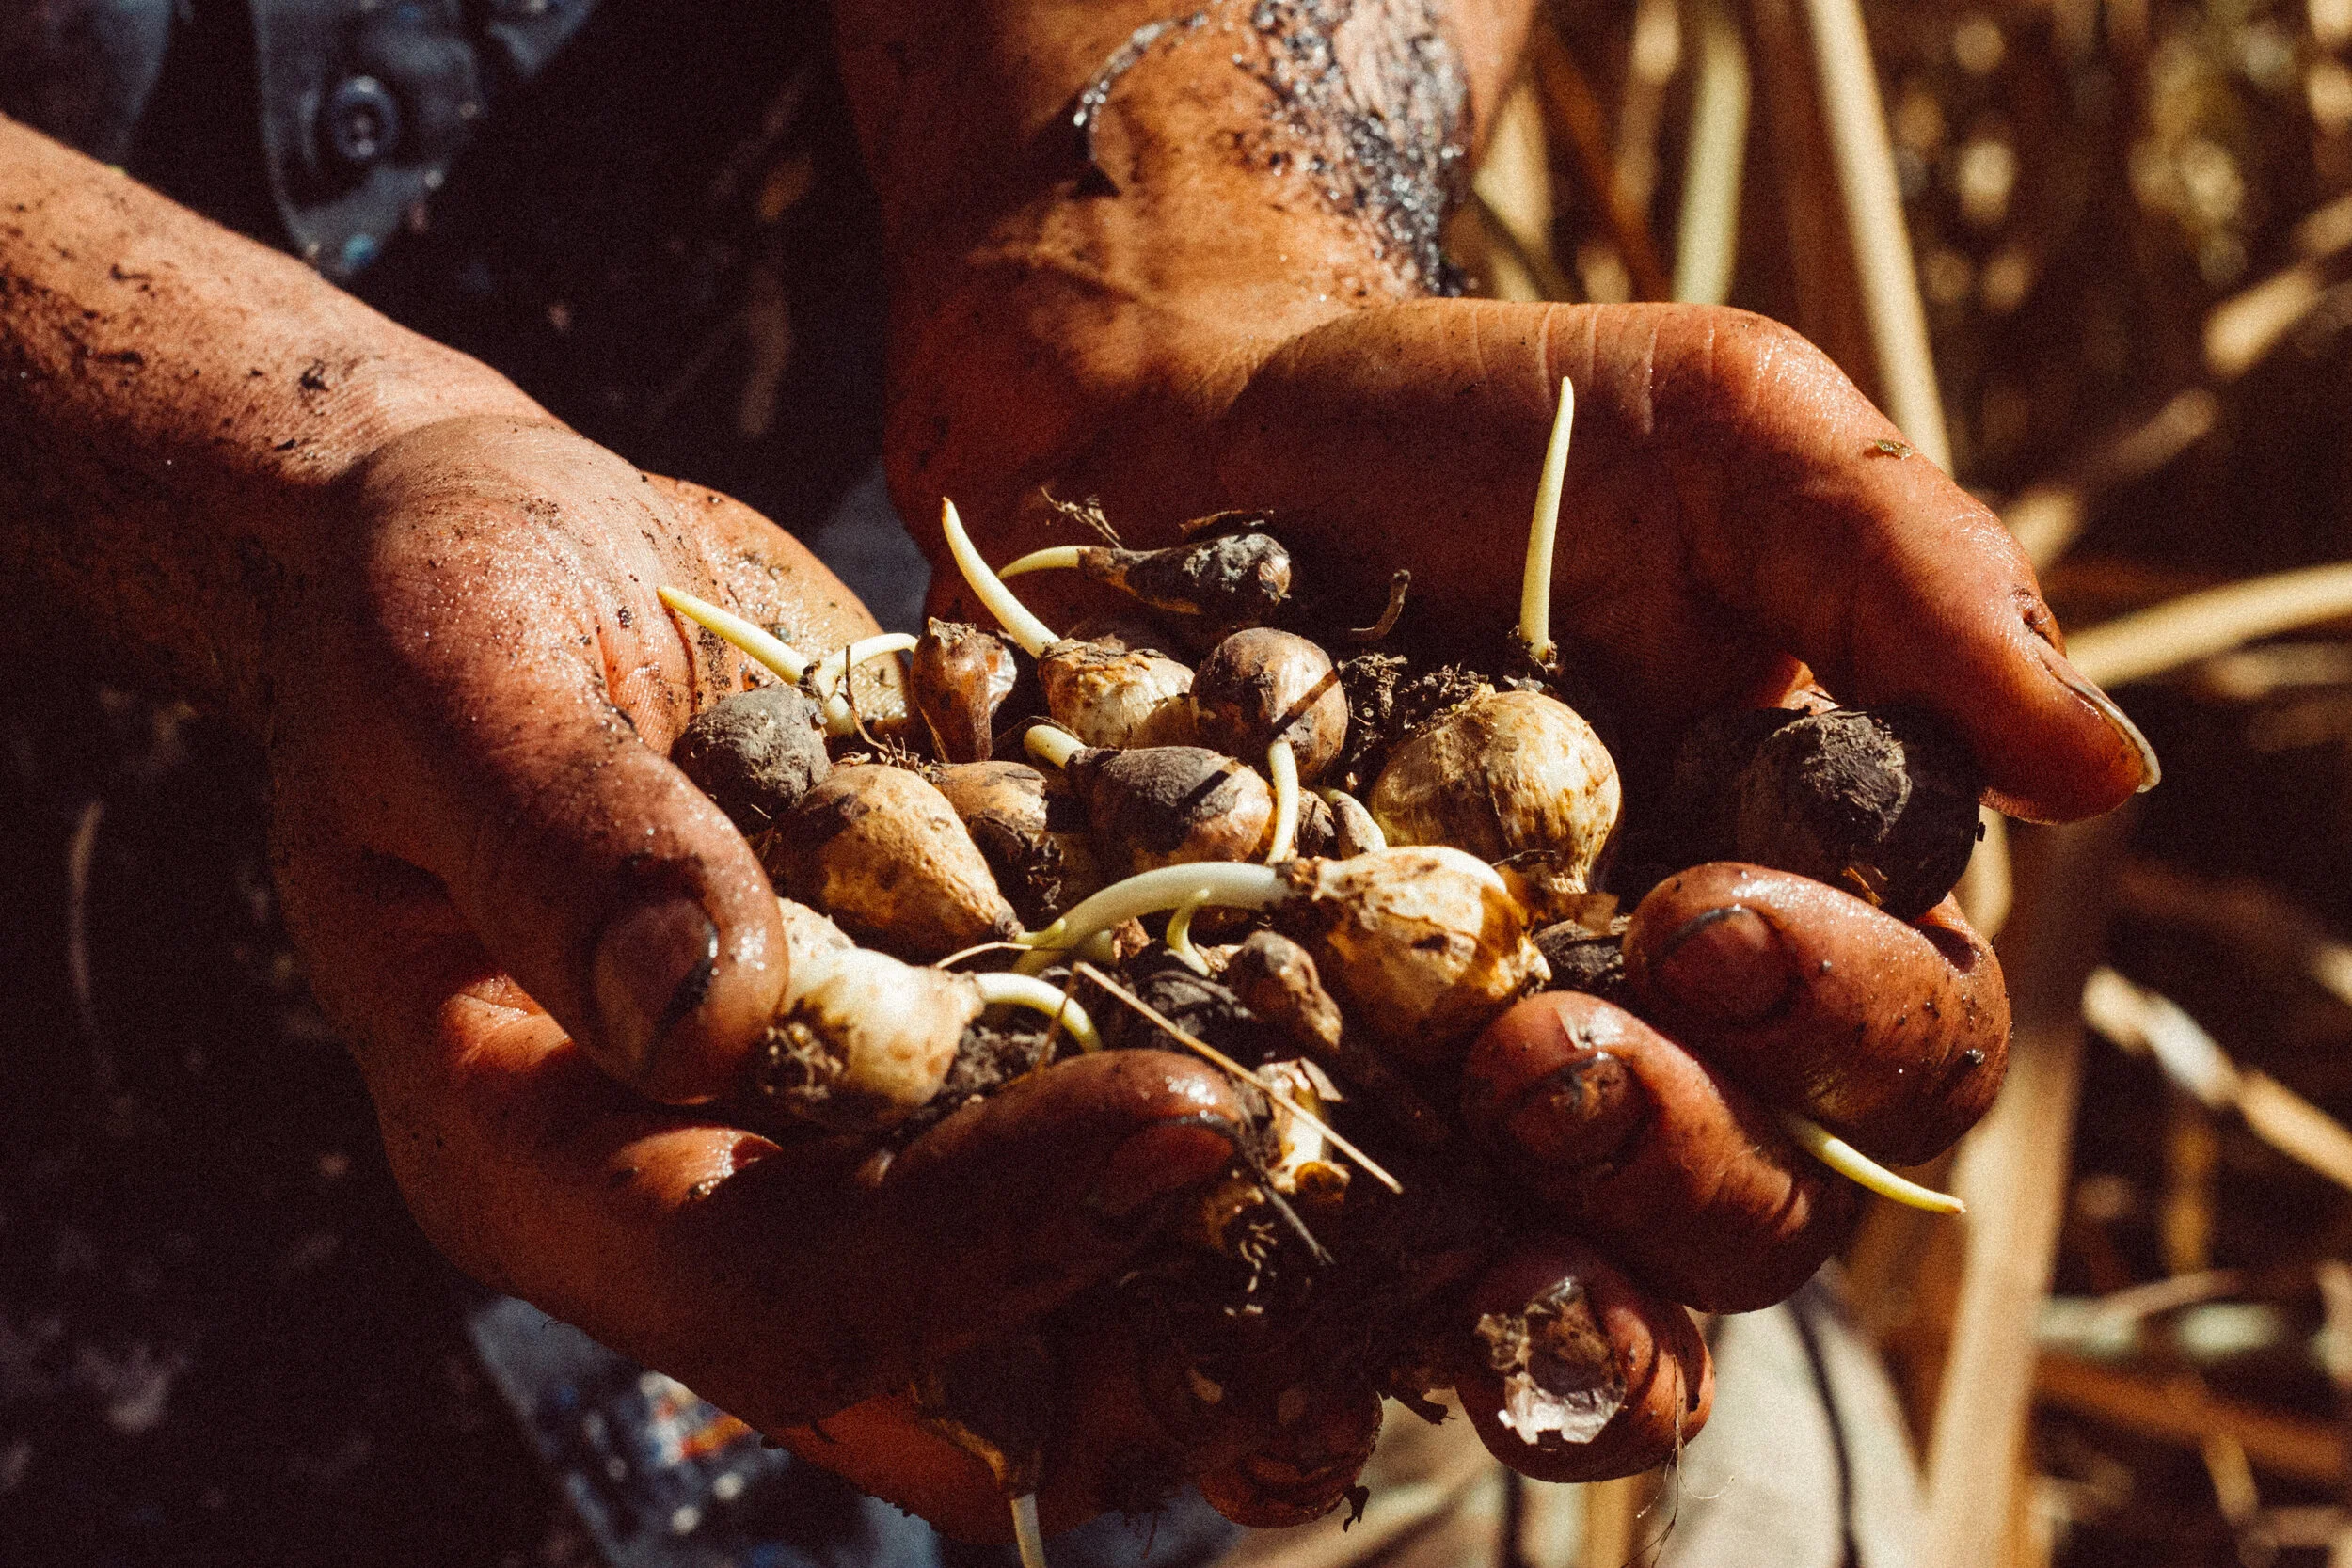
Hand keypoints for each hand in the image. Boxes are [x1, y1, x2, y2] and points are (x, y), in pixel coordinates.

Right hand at [257, 415, 1340, 1536]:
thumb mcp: (456, 674)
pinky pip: (1061, 1093)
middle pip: (930, 1329)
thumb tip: (704, 1009)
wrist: (512, 545)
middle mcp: (692, 1174)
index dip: (973, 1238)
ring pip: (1022, 1254)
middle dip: (1145, 1296)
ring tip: (1409, 1194)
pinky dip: (1196, 1085)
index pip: (767, 1277)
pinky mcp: (912, 1017)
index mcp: (536, 1148)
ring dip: (1209, 1246)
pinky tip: (1358, 1044)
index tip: (1176, 1124)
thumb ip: (558, 833)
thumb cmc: (435, 597)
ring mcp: (813, 1109)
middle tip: (1361, 1227)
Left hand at [858, 29, 2154, 1485]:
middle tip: (1538, 1048)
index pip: (1913, 1035)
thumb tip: (2106, 772)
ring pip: (1607, 1287)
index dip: (1845, 1015)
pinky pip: (1387, 1288)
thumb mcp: (1716, 433)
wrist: (1207, 446)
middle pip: (1770, 1205)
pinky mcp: (1328, 1118)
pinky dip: (1386, 1327)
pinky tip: (1333, 1291)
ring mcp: (1493, 1093)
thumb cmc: (1479, 426)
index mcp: (1808, 887)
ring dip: (1569, 1267)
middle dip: (1684, 1155)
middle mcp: (1675, 1027)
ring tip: (1464, 1135)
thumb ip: (1902, 576)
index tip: (1706, 916)